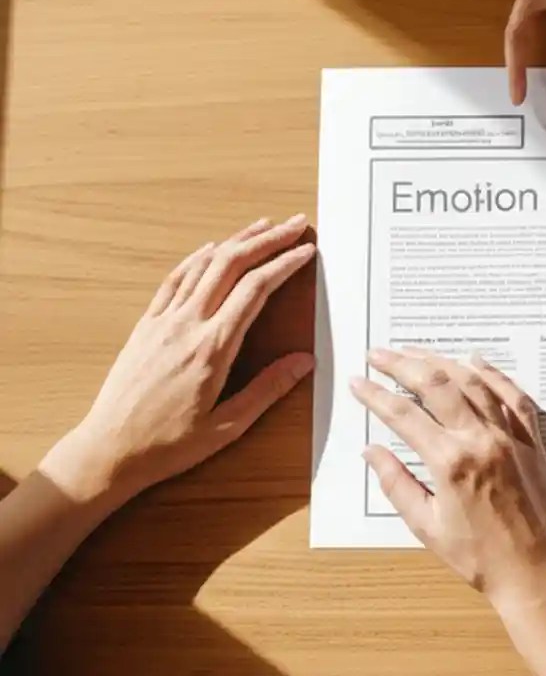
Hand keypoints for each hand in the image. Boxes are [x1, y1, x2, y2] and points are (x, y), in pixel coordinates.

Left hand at [39, 216, 316, 504]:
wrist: (109, 449)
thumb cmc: (167, 445)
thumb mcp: (228, 427)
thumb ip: (268, 390)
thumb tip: (303, 362)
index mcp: (212, 349)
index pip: (256, 291)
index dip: (284, 265)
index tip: (306, 252)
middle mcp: (186, 326)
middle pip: (232, 265)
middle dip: (267, 240)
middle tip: (294, 226)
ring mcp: (163, 321)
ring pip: (203, 265)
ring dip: (236, 240)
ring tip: (263, 227)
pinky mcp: (146, 325)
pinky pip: (174, 280)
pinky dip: (197, 258)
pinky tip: (212, 248)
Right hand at [351, 349, 545, 608]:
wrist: (533, 572)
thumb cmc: (478, 557)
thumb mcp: (426, 526)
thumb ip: (396, 484)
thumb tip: (371, 451)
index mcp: (450, 462)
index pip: (402, 415)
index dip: (375, 394)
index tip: (358, 380)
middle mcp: (481, 440)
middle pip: (437, 385)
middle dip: (403, 364)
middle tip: (380, 353)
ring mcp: (510, 437)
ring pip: (474, 382)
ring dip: (443, 361)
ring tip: (417, 352)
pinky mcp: (532, 441)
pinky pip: (514, 396)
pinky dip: (494, 374)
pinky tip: (476, 360)